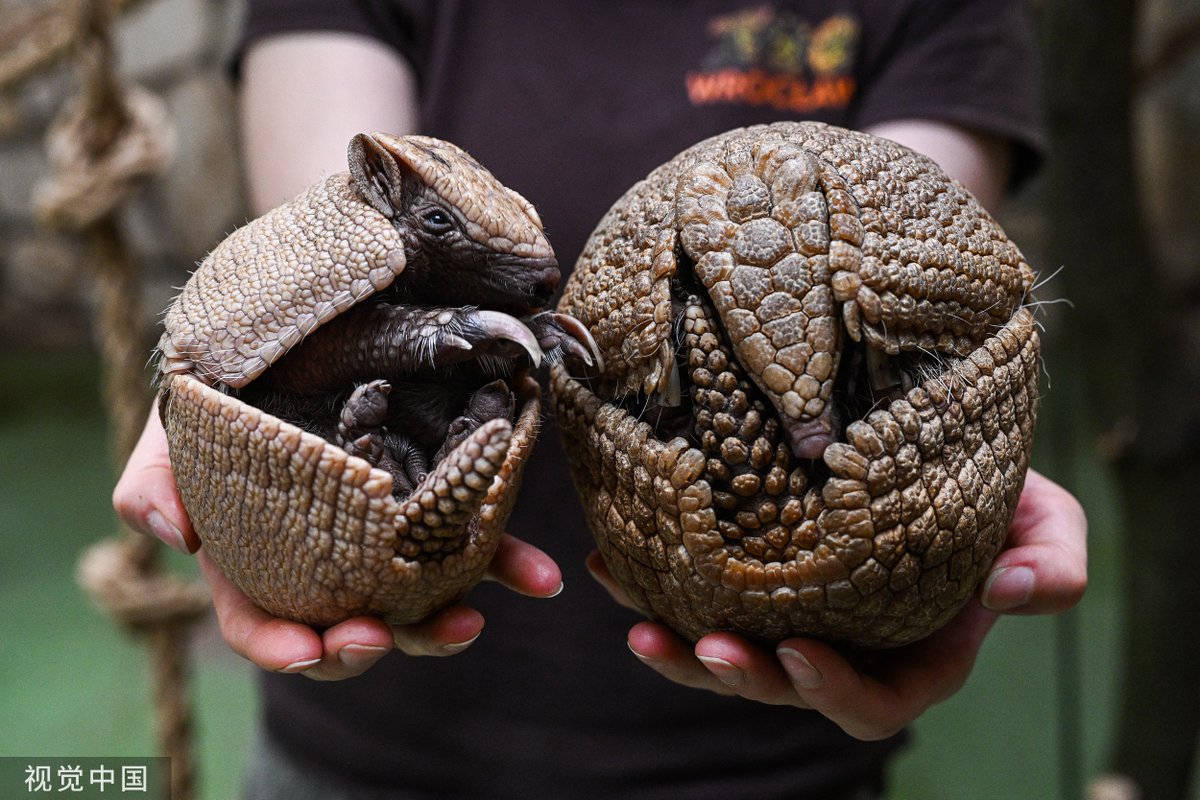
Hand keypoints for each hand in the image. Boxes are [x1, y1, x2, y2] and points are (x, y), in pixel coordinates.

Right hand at [114, 407, 562, 679]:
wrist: (309, 312)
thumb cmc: (234, 371)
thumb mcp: (182, 416)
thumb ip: (157, 473)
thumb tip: (168, 534)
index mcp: (259, 551)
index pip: (261, 618)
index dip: (279, 645)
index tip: (308, 648)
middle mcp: (328, 554)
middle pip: (343, 624)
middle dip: (364, 645)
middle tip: (381, 633)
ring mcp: (388, 531)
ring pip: (415, 598)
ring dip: (442, 623)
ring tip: (469, 622)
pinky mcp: (441, 496)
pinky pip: (478, 539)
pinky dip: (510, 565)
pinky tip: (541, 577)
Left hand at [589, 469, 1086, 739]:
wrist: (942, 440)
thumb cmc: (1001, 492)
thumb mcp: (1049, 524)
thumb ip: (1052, 567)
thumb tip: (1011, 596)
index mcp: (912, 653)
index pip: (872, 703)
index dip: (833, 691)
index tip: (802, 651)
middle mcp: (844, 642)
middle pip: (783, 686)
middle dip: (739, 676)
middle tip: (701, 644)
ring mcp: (792, 609)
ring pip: (728, 650)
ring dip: (680, 645)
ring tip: (637, 617)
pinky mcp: (750, 570)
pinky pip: (695, 592)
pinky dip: (652, 584)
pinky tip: (613, 562)